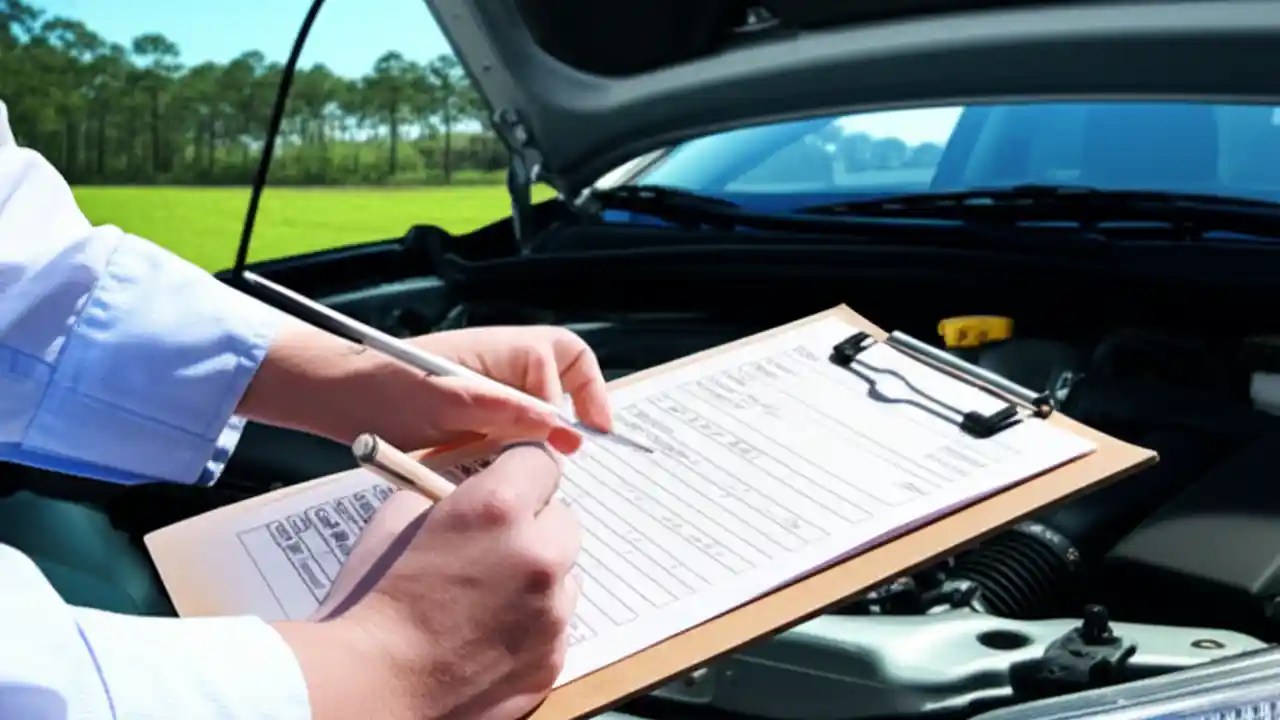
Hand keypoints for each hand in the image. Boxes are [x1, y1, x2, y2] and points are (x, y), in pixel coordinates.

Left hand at [239, 322, 611, 454]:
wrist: (332, 396)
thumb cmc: (379, 393)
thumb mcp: (444, 405)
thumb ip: (503, 411)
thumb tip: (557, 426)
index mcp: (497, 348)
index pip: (561, 361)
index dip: (573, 400)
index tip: (568, 442)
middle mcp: (499, 359)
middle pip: (565, 363)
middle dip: (584, 397)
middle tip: (586, 439)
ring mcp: (488, 381)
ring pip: (544, 392)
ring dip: (554, 419)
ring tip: (551, 455)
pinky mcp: (474, 407)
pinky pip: (516, 415)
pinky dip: (526, 436)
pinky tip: (513, 462)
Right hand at [274, 444, 581, 719]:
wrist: (368, 687)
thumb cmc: (370, 599)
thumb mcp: (396, 518)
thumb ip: (443, 494)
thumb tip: (463, 490)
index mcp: (499, 508)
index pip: (542, 461)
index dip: (522, 469)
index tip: (510, 480)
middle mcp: (538, 554)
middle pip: (563, 519)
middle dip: (534, 525)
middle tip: (494, 544)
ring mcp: (552, 612)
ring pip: (565, 576)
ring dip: (538, 576)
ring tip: (488, 597)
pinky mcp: (552, 658)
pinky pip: (555, 625)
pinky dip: (532, 624)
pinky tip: (490, 635)